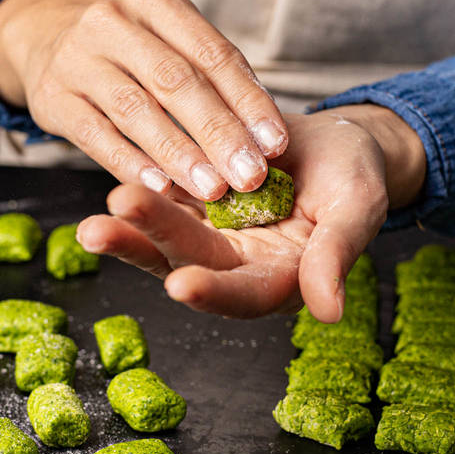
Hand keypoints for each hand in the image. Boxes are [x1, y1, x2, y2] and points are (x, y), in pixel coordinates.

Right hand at [0, 0, 287, 198]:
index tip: (275, 144)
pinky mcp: (53, 98)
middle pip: (176, 81)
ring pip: (136, 110)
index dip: (248, 101)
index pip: (212, 53)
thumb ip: (214, 79)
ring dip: (179, 154)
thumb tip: (264, 141)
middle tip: (250, 176)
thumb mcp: (172, 41)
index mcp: (157, 1)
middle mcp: (113, 21)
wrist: (49, 39)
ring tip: (213, 189)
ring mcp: (77, 58)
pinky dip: (132, 164)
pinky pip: (97, 137)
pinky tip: (161, 189)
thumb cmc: (134, 49)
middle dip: (219, 132)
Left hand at [76, 107, 425, 321]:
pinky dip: (142, 186)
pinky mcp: (197, 198)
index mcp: (280, 276)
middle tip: (104, 228)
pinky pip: (166, 195)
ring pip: (168, 234)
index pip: (244, 294)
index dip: (214, 292)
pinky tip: (116, 172)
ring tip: (96, 215)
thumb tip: (330, 312)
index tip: (181, 285)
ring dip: (132, 226)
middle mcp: (238, 262)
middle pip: (191, 261)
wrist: (334, 140)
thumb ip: (338, 254)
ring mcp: (214, 229)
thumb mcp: (357, 207)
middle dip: (149, 246)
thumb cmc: (356, 175)